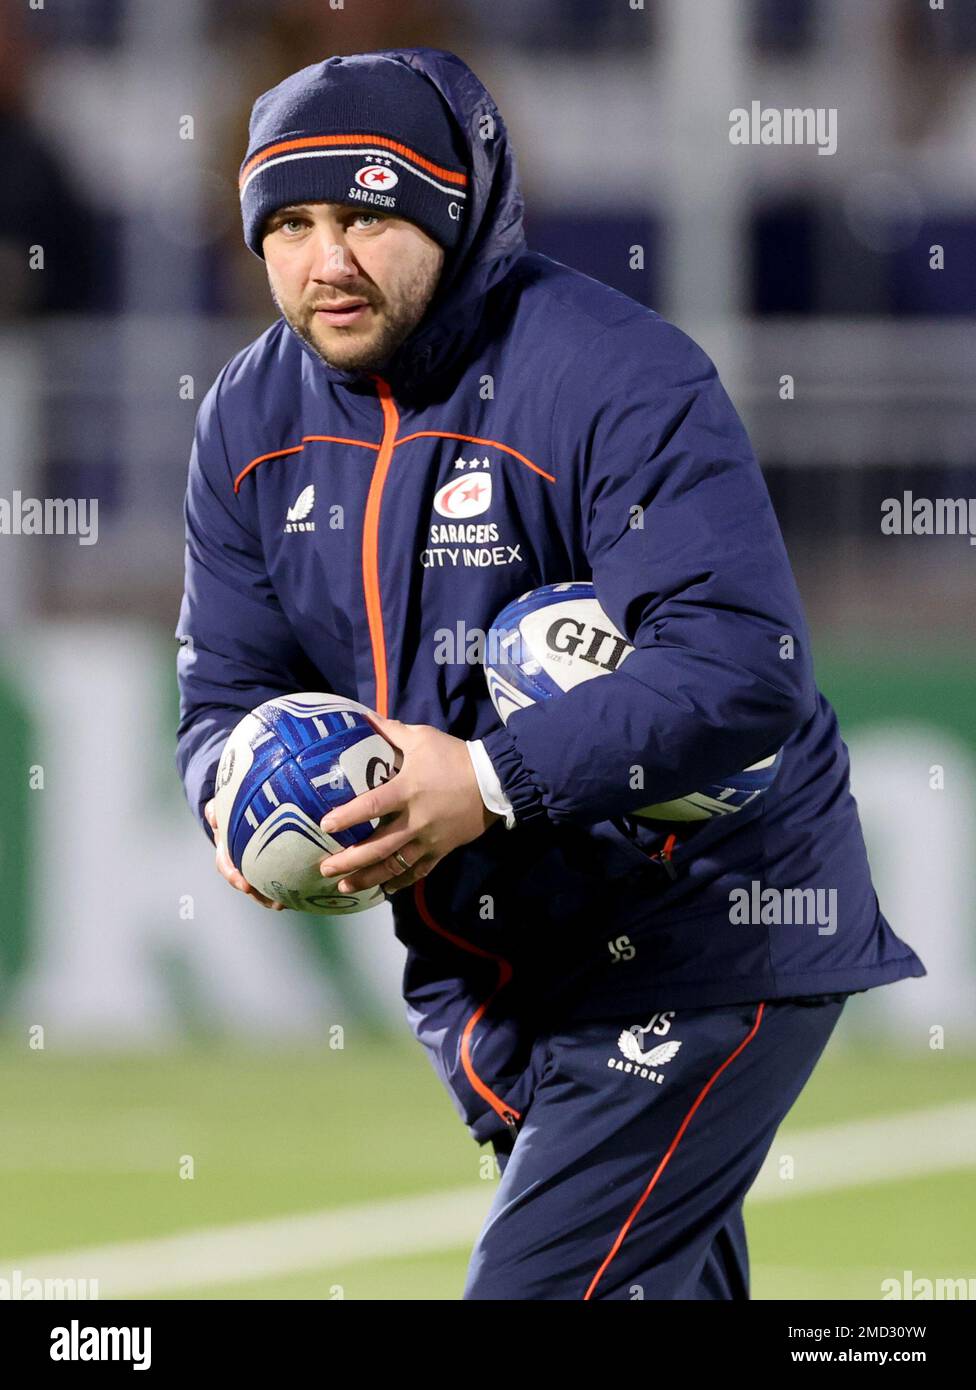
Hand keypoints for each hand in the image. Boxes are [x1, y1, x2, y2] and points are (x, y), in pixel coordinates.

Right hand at [204, 797, 285, 910]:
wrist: (238, 808)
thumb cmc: (229, 807)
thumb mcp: (219, 806)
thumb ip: (214, 811)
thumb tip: (213, 819)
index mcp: (225, 848)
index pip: (226, 865)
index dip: (234, 876)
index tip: (245, 886)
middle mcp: (237, 860)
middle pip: (246, 882)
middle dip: (258, 895)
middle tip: (275, 903)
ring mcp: (250, 863)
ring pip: (259, 885)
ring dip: (270, 897)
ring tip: (285, 904)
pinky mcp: (265, 862)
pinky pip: (272, 876)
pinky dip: (281, 886)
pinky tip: (295, 892)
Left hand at [318, 711, 501, 894]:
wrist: (493, 781)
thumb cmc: (453, 757)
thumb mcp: (422, 738)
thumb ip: (391, 731)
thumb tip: (364, 717)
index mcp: (407, 790)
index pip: (371, 806)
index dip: (347, 817)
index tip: (325, 826)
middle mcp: (416, 820)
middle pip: (378, 847)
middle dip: (350, 860)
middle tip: (325, 868)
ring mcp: (429, 839)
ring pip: (395, 866)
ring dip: (368, 878)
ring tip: (343, 886)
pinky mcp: (442, 850)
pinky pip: (418, 871)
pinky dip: (399, 882)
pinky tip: (383, 889)